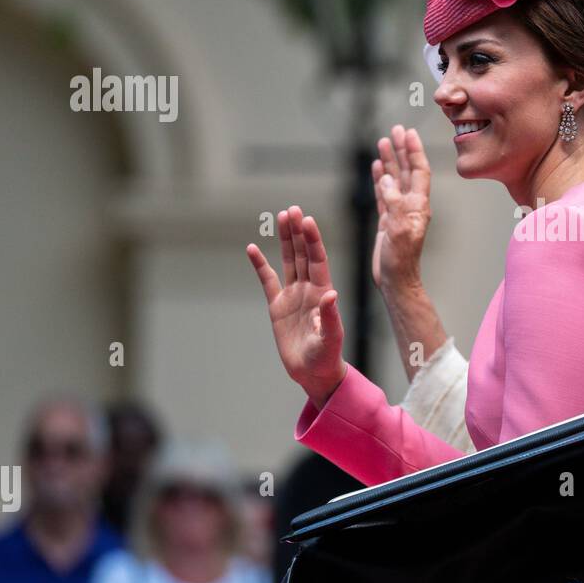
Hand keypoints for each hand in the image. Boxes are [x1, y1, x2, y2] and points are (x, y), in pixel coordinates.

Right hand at [246, 205, 348, 408]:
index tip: (307, 220)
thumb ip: (330, 317)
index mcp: (323, 292)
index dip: (313, 240)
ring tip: (281, 217)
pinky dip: (260, 265)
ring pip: (288, 261)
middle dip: (298, 232)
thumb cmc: (327, 356)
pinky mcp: (278, 306)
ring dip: (285, 240)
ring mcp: (293, 295)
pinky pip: (267, 281)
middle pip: (303, 254)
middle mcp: (309, 289)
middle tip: (293, 210)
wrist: (313, 373)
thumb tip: (331, 295)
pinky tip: (252, 248)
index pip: (318, 260)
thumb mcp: (331, 338)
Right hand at [371, 124, 431, 293]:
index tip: (408, 132)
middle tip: (395, 129)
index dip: (414, 151)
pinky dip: (380, 179)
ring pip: (395, 179)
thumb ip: (394, 203)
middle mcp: (411, 205)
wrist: (395, 279)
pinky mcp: (388, 220)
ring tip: (383, 142)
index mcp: (419, 205)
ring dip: (390, 161)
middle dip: (402, 150)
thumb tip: (387, 180)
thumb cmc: (401, 259)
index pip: (419, 171)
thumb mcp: (399, 229)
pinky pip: (384, 193)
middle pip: (407, 170)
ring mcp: (399, 211)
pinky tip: (377, 168)